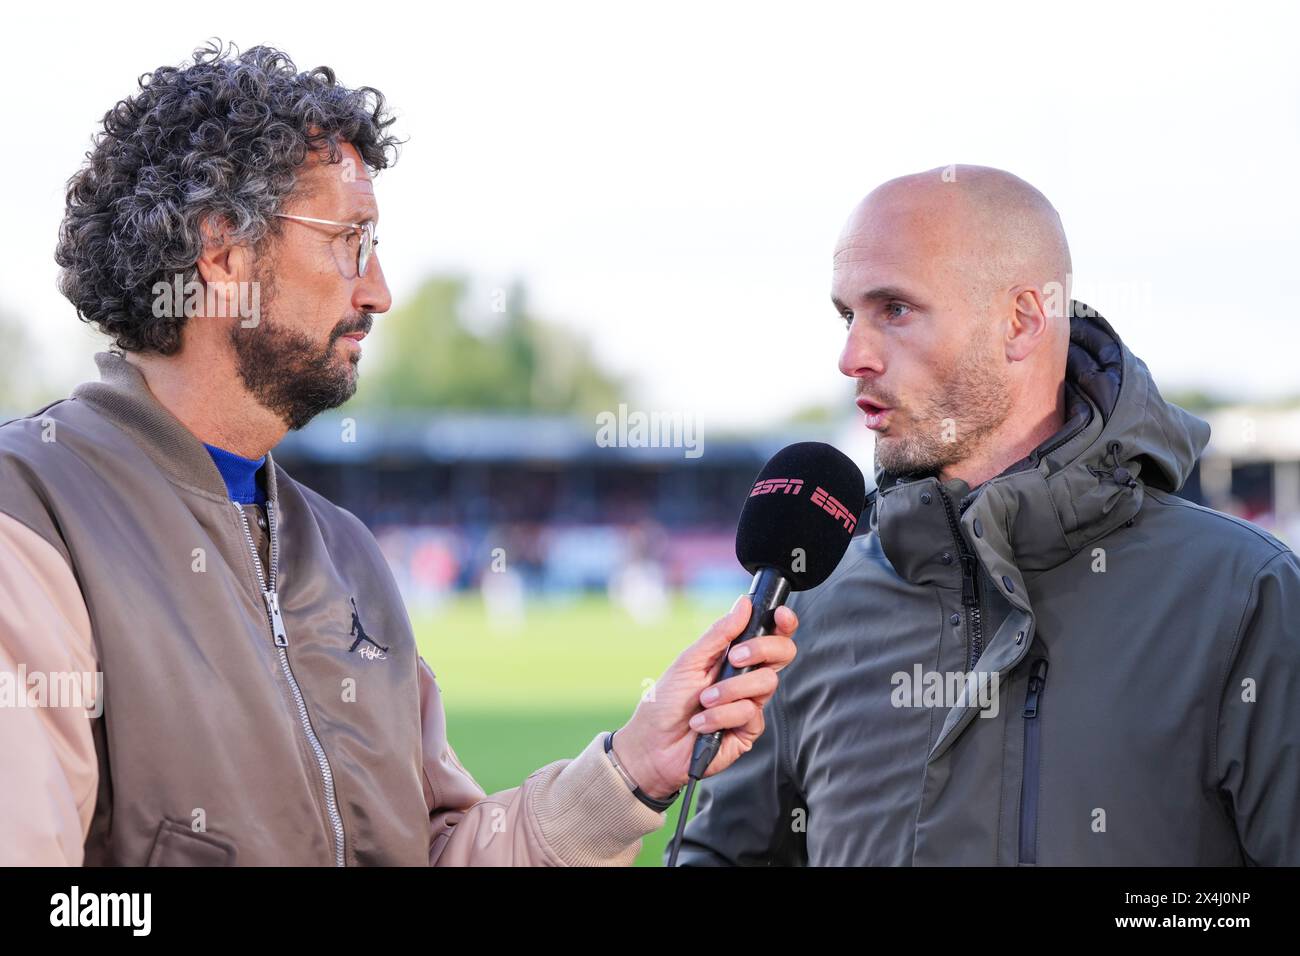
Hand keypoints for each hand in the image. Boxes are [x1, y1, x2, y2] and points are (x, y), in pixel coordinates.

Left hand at [611, 596, 797, 799]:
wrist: (652, 745)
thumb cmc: (666, 702)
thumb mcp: (688, 661)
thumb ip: (719, 634)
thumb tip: (744, 604)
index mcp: (734, 657)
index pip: (769, 635)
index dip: (783, 623)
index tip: (780, 616)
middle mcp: (747, 678)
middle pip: (781, 654)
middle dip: (761, 649)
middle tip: (735, 658)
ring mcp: (750, 704)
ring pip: (766, 683)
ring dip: (729, 690)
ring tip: (703, 701)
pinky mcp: (749, 731)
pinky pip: (749, 713)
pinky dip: (721, 716)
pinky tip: (702, 723)